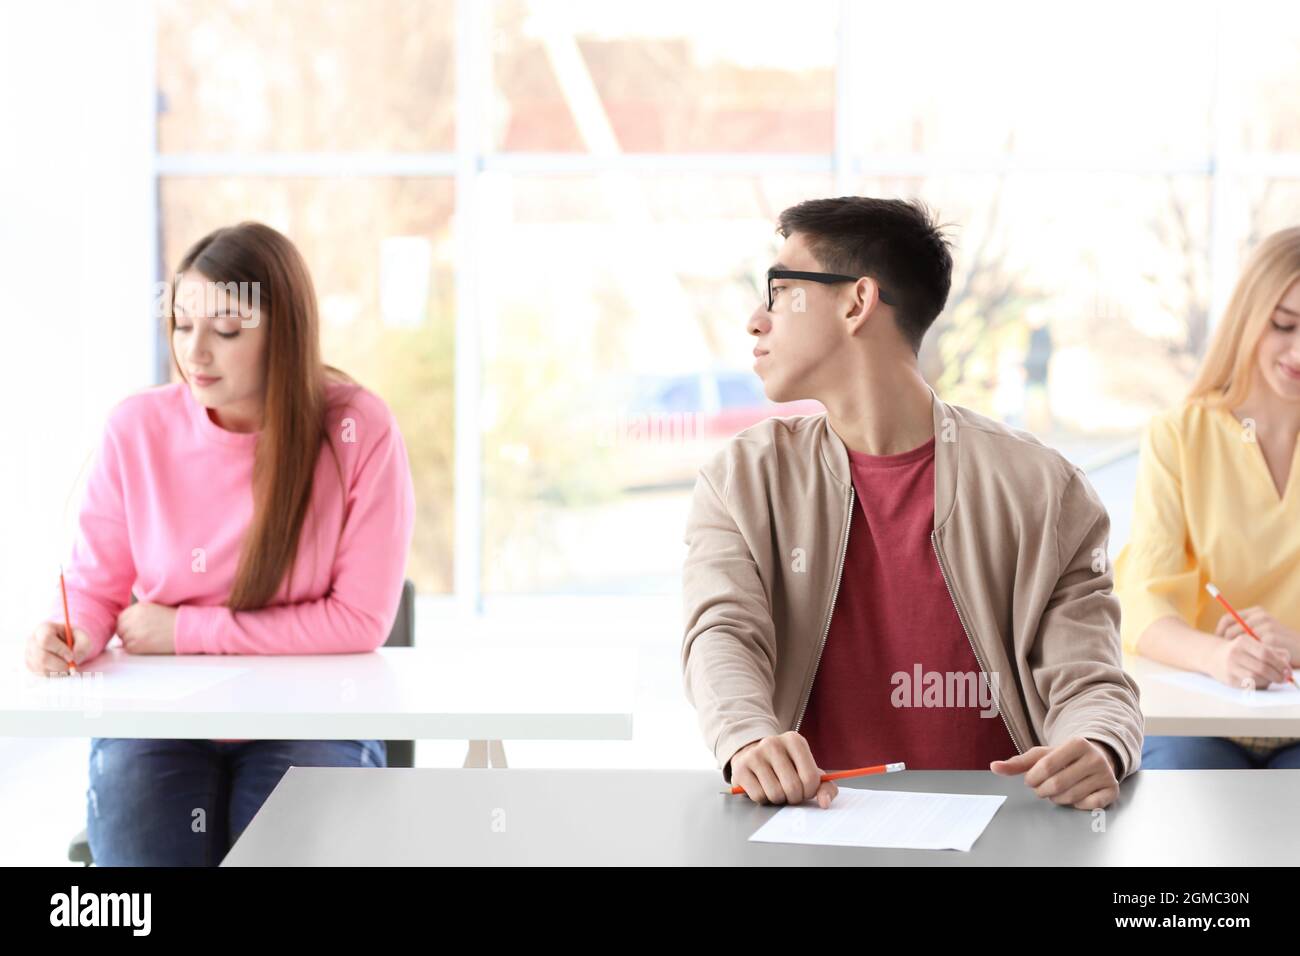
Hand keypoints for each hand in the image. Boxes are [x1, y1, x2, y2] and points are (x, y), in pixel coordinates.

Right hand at [25, 621, 91, 675]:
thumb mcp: (83, 638)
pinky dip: (55, 674)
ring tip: (67, 665)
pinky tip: (61, 667)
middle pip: (42, 657)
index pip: (46, 640)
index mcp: (44, 628)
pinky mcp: (30, 665)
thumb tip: (74, 659)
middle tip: (72, 665)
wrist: (66, 643)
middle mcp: (32, 640)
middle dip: (60, 664)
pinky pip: (42, 674)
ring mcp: (29, 654)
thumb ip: (82, 647)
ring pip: (42, 668)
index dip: (59, 650)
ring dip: (59, 670)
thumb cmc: (74, 639)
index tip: (71, 656)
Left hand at [116, 603, 177, 654]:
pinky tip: (148, 644)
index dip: (127, 624)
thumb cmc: (173, 619)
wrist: (185, 629)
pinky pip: (128, 648)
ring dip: (131, 641)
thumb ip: (138, 613)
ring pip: (123, 639)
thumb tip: (125, 623)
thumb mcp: (154, 608)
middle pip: (120, 629)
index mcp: (138, 608)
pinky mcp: (138, 645)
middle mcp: (134, 619)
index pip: (121, 618)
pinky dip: (135, 648)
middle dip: (127, 633)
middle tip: (140, 635)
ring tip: (147, 639)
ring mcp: (134, 632)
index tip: (135, 628)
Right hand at [729, 731, 838, 807]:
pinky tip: (762, 787)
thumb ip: (824, 787)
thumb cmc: (786, 767)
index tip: (805, 789)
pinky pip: (759, 796)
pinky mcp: (740, 768)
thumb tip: (825, 803)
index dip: (810, 792)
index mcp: (795, 740)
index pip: (810, 777)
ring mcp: (755, 754)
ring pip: (775, 794)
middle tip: (790, 792)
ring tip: (776, 789)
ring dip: (778, 799)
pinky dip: (763, 799)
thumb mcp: (807, 770)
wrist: (753, 755)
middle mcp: (773, 743)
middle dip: (794, 797)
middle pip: (793, 787)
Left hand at [990, 736, 1118, 809]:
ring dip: (1057, 799)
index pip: (1046, 766)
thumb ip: (1018, 762)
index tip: (1031, 780)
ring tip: (1057, 791)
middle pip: (1057, 784)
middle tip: (1042, 788)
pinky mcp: (1113, 790)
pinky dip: (1076, 805)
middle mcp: (1095, 757)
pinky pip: (1088, 806)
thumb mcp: (1042, 755)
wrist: (1096, 757)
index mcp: (1077, 743)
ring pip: (1071, 797)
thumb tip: (993, 766)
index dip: (1033, 778)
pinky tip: (1076, 795)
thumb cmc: (1063, 758)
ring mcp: (1106, 774)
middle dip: (1043, 790)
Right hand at [1205, 632, 1291, 688]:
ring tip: (1272, 679)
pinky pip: (1249, 685)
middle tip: (1284, 679)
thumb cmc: (1240, 651)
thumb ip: (1272, 650)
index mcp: (1243, 642)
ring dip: (1268, 680)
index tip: (1288, 670)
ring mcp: (1230, 666)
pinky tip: (1262, 681)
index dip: (1280, 663)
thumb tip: (1285, 660)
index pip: (1265, 653)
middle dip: (1277, 675)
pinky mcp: (1228, 679)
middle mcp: (1234, 653)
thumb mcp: (1253, 645)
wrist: (1213, 656)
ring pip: (1256, 677)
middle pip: (1262, 667)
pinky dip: (1259, 684)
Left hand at [1215, 607, 1299, 665]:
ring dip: (1236, 650)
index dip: (1219, 631)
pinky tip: (1247, 661)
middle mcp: (1260, 616)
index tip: (1217, 642)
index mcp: (1256, 612)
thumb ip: (1247, 629)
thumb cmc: (1279, 642)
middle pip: (1231, 629)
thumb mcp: (1263, 631)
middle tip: (1225, 653)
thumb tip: (1221, 635)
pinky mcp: (1271, 638)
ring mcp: (1266, 626)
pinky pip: (1251, 648)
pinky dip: (1248, 655)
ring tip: (1235, 658)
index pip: (1228, 618)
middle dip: (1225, 642)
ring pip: (1239, 639)